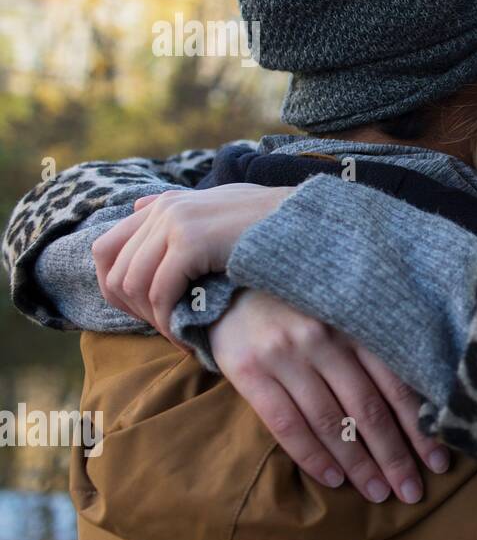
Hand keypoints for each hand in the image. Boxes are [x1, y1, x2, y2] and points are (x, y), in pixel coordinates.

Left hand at [92, 183, 293, 342]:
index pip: (106, 250)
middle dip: (134, 311)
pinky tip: (187, 336)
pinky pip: (160, 292)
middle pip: (115, 271)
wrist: (306, 223)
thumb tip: (138, 207)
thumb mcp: (222, 207)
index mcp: (165, 203)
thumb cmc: (272, 224)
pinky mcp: (192, 242)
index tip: (148, 315)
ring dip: (152, 320)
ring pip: (133, 284)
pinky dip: (168, 321)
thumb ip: (181, 209)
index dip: (117, 289)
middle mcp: (164, 209)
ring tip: (177, 336)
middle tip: (165, 331)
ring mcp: (176, 222)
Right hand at [210, 290, 451, 502]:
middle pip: (368, 409)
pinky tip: (333, 480)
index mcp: (354, 324)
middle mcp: (324, 338)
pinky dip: (313, 456)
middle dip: (394, 456)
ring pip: (331, 423)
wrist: (227, 286)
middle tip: (411, 491)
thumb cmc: (298, 308)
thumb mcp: (340, 317)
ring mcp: (285, 355)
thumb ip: (371, 352)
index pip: (397, 385)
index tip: (438, 461)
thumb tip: (420, 403)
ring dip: (358, 465)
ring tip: (378, 493)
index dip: (419, 427)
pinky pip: (287, 424)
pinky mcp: (250, 371)